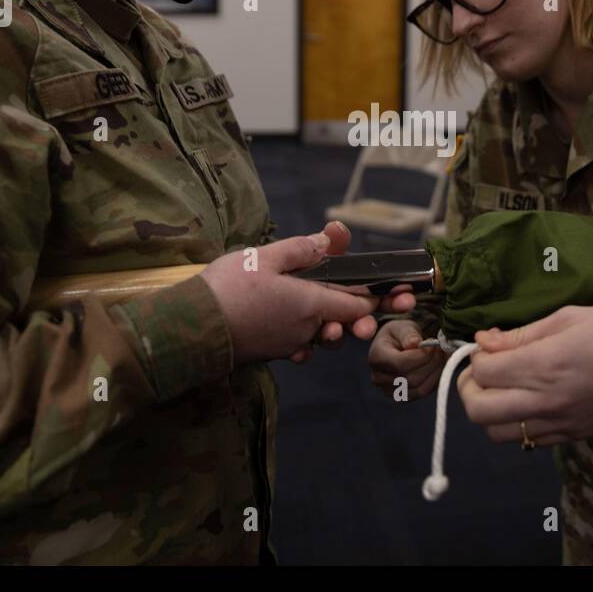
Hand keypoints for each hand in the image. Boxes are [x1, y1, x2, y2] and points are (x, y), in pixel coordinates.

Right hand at [202, 221, 412, 365]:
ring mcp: (289, 345)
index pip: (358, 304)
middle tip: (387, 309)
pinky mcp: (272, 353)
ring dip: (334, 326)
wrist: (191, 329)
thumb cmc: (229, 289)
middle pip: (345, 324)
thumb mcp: (266, 257)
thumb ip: (302, 249)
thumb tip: (332, 238)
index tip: (401, 293)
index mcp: (311, 305)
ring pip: (322, 335)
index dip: (379, 298)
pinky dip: (307, 337)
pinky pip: (300, 346)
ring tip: (339, 317)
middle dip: (365, 317)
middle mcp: (306, 330)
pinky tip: (303, 328)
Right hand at [368, 319, 445, 398]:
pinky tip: (439, 366)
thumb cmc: (398, 334)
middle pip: (411, 378)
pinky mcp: (401, 397)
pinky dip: (435, 380)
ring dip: (436, 372)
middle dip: (432, 363)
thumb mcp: (402, 327)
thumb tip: (415, 343)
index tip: (434, 344)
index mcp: (376, 357)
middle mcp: (379, 378)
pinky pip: (422, 393)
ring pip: (419, 389)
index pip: (400, 364)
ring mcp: (389, 391)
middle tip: (442, 349)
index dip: (421, 356)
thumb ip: (408, 333)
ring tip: (443, 357)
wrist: (393, 346)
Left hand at [457, 306, 592, 446]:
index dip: (476, 359)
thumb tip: (482, 341)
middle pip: (478, 411)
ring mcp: (559, 423)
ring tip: (502, 390)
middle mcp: (546, 400)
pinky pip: (527, 441)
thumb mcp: (564, 318)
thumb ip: (519, 334)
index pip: (482, 372)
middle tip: (483, 373)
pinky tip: (526, 404)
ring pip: (497, 434)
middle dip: (469, 389)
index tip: (487, 349)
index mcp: (543, 365)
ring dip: (489, 412)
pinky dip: (515, 425)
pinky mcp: (572, 436)